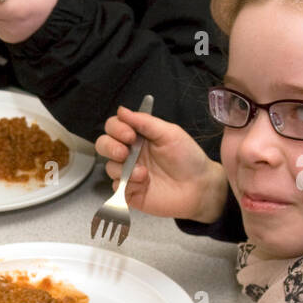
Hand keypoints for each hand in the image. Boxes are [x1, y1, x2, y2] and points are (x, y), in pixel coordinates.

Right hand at [95, 106, 227, 222]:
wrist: (199, 187)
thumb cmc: (188, 159)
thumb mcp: (169, 133)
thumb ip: (145, 122)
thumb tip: (122, 110)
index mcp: (139, 136)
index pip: (114, 127)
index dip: (116, 128)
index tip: (129, 134)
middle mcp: (131, 154)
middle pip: (103, 145)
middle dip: (110, 147)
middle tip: (124, 152)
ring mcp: (129, 173)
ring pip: (109, 167)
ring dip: (123, 168)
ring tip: (143, 172)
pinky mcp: (130, 192)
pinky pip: (117, 186)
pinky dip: (127, 184)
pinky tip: (143, 182)